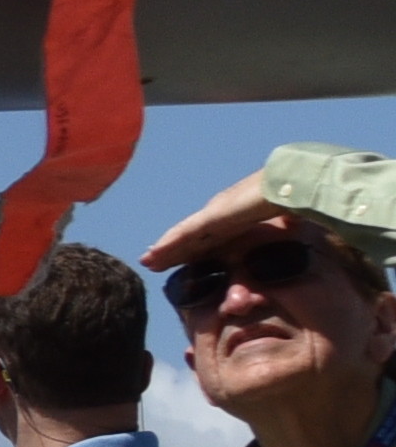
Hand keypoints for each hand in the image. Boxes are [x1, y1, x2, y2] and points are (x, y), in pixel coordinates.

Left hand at [143, 166, 294, 272]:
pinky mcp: (213, 217)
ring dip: (165, 249)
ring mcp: (216, 212)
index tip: (185, 259)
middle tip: (154, 263)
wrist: (299, 183)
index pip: (214, 234)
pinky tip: (152, 255)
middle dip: (174, 249)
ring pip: (183, 236)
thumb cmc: (300, 197)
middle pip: (193, 235)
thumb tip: (297, 225)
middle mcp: (223, 211)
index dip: (197, 246)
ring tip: (147, 262)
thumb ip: (287, 222)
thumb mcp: (290, 216)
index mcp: (241, 213)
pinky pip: (185, 234)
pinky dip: (169, 245)